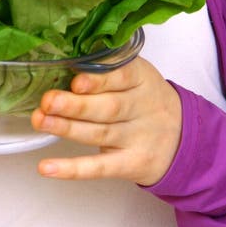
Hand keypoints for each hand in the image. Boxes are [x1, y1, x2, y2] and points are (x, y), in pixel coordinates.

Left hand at [30, 56, 181, 185]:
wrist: (184, 137)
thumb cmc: (147, 99)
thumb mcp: (139, 74)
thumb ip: (110, 65)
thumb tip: (66, 57)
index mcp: (142, 79)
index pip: (123, 77)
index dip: (98, 80)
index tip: (76, 80)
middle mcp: (141, 108)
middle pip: (108, 108)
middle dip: (76, 105)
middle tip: (48, 101)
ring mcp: (136, 138)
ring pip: (99, 134)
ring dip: (67, 129)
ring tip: (41, 121)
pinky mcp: (130, 165)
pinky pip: (100, 168)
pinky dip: (73, 169)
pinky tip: (47, 167)